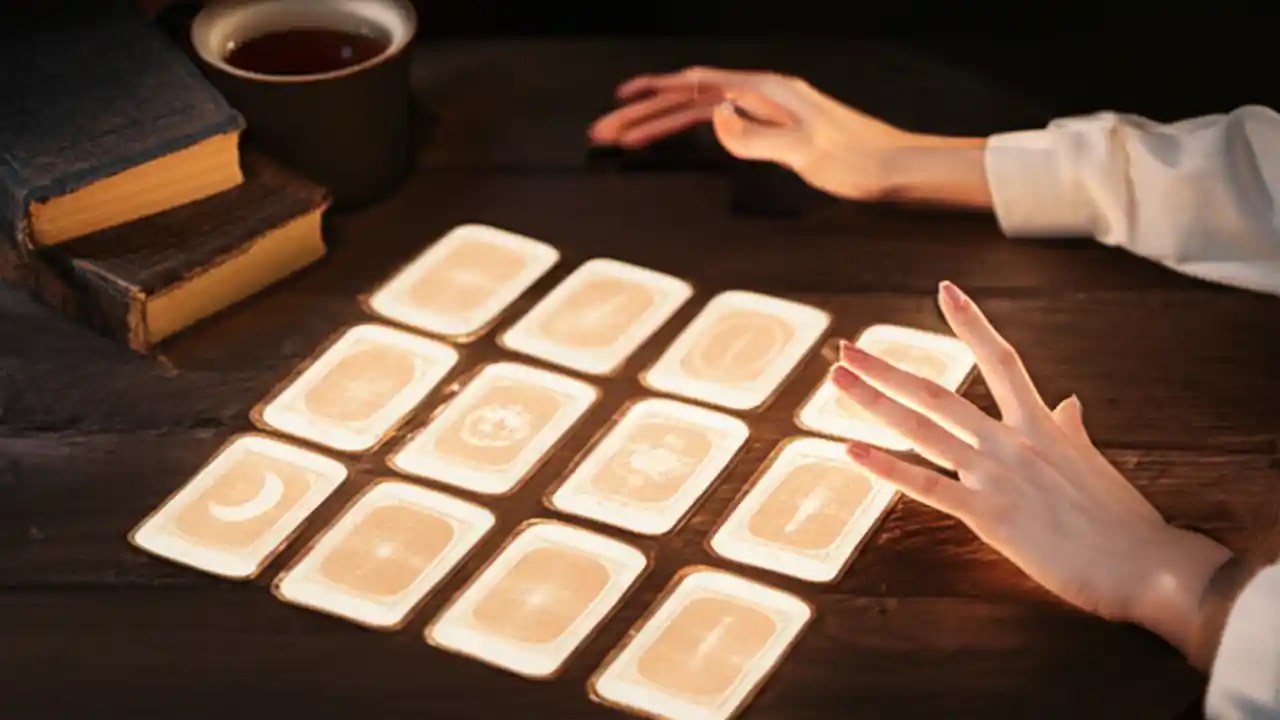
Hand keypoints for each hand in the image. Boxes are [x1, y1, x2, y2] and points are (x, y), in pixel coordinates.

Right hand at [588, 66, 991, 205]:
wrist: (897, 167)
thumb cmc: (857, 161)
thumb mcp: (804, 152)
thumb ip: (755, 136)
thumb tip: (713, 117)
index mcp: (765, 91)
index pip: (695, 85)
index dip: (654, 92)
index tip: (619, 100)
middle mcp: (763, 93)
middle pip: (690, 97)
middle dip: (644, 113)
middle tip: (605, 131)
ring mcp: (769, 109)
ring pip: (701, 111)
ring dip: (662, 124)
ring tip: (626, 139)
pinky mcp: (777, 128)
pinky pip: (721, 122)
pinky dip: (691, 130)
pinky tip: (677, 137)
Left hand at [832, 281, 1231, 658]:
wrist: (1148, 564)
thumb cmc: (1124, 521)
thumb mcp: (1093, 464)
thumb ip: (1071, 431)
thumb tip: (1069, 403)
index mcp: (1041, 424)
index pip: (1001, 360)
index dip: (971, 323)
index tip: (945, 290)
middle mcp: (1012, 440)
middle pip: (939, 392)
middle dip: (888, 369)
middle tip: (845, 348)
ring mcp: (997, 474)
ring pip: (924, 428)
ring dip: (875, 403)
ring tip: (836, 381)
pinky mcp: (989, 514)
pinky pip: (927, 486)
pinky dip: (886, 468)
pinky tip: (850, 451)